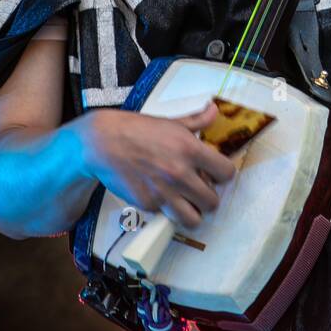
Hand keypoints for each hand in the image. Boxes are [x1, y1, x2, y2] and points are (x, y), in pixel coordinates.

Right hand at [79, 100, 236, 228]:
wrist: (104, 143)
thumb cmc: (137, 129)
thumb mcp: (170, 121)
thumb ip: (197, 120)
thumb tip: (214, 111)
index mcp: (191, 149)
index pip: (226, 173)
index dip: (223, 174)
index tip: (216, 174)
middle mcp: (181, 173)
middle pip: (212, 202)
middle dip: (208, 198)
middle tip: (199, 191)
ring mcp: (164, 192)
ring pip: (193, 220)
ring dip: (191, 213)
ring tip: (185, 203)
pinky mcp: (148, 204)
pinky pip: (166, 216)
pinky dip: (166, 210)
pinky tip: (160, 197)